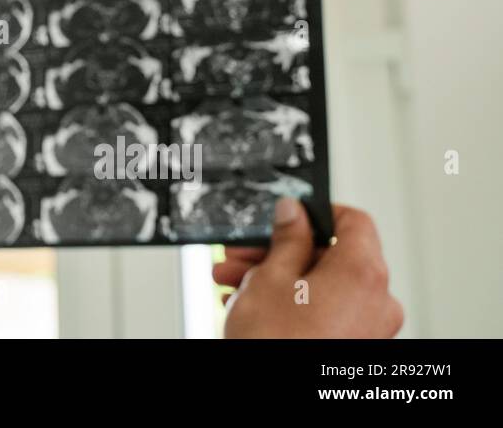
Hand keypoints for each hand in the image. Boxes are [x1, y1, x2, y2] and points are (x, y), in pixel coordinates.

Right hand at [218, 200, 402, 337]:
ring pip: (325, 285)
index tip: (287, 216)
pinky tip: (255, 304)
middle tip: (245, 253)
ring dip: (280, 277)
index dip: (316, 213)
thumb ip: (287, 238)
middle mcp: (377, 300)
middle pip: (332, 255)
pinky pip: (329, 311)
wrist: (275, 403)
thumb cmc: (277, 343)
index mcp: (363, 272)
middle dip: (281, 251)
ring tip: (237, 282)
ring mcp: (371, 328)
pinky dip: (296, 302)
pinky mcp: (358, 347)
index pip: (353, 220)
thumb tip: (293, 213)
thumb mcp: (270, 276)